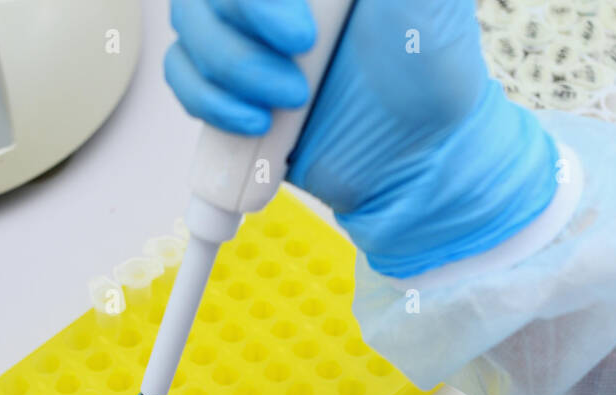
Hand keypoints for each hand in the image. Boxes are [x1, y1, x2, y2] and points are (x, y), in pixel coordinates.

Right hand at [165, 0, 558, 276]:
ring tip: (290, 102)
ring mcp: (246, 33)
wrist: (417, 158)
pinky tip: (256, 123)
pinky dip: (210, 103)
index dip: (257, 0)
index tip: (302, 32)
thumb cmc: (432, 68)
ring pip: (190, 26)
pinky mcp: (231, 86)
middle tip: (301, 61)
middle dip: (247, 29)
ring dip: (233, 70)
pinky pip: (183, 76)